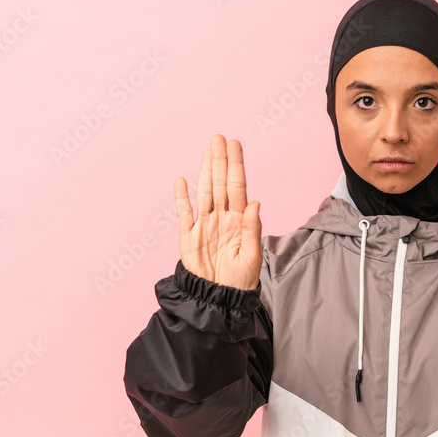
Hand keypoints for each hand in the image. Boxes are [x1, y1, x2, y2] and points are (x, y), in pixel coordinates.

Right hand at [175, 134, 261, 289]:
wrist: (219, 298)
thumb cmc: (241, 279)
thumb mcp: (251, 256)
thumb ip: (252, 228)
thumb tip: (256, 202)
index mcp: (239, 220)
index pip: (237, 187)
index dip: (235, 165)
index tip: (235, 144)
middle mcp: (222, 217)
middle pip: (220, 183)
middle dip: (219, 160)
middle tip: (218, 138)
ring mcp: (204, 224)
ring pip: (204, 192)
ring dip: (204, 172)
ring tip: (207, 152)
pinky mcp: (188, 236)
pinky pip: (184, 213)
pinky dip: (181, 198)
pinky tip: (181, 181)